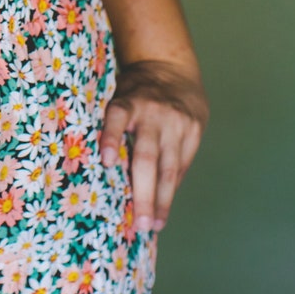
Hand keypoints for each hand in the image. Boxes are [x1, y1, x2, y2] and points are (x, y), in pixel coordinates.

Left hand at [100, 58, 208, 232]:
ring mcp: (176, 123)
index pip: (117, 116)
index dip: (111, 137)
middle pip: (146, 156)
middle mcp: (152, 113)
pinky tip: (165, 208)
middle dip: (143, 192)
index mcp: (128, 100)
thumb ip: (111, 123)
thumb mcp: (118, 94)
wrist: (171, 68)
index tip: (106, 161)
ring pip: (169, 168)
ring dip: (162, 200)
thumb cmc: (134, 90)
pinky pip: (182, 165)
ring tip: (154, 225)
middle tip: (139, 223)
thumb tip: (101, 168)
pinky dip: (172, 188)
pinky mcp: (193, 131)